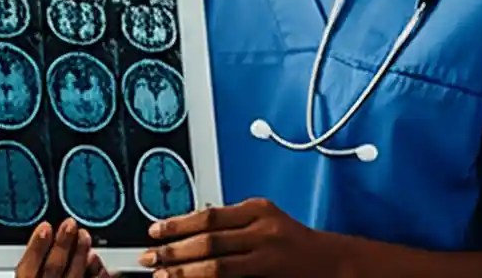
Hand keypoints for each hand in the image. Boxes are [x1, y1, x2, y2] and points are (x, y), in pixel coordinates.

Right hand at [16, 217, 111, 277]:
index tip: (45, 226)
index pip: (26, 269)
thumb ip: (33, 265)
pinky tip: (96, 259)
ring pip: (73, 277)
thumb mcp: (31, 272)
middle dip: (62, 245)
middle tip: (70, 224)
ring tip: (85, 235)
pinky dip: (96, 273)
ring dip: (80, 254)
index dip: (35, 247)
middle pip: (52, 270)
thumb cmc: (43, 276)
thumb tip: (42, 235)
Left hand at [138, 198, 336, 277]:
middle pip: (209, 240)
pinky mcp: (269, 274)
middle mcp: (262, 228)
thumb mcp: (265, 221)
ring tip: (163, 275)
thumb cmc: (294, 242)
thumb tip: (192, 230)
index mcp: (257, 209)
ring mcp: (267, 254)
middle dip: (174, 250)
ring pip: (217, 264)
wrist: (332, 261)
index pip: (209, 215)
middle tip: (149, 258)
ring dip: (185, 271)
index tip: (155, 231)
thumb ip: (234, 224)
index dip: (179, 224)